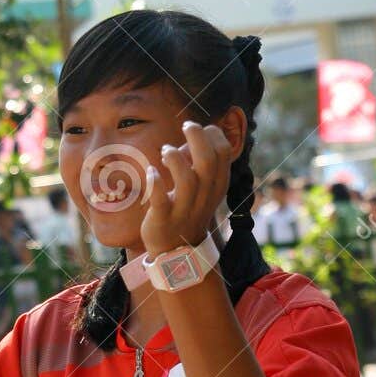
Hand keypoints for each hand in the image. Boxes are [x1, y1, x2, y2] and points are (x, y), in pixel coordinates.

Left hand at [141, 120, 230, 259]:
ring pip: (187, 180)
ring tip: (166, 150)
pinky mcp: (164, 219)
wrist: (177, 251)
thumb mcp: (204, 188)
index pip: (223, 153)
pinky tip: (151, 171)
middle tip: (186, 125)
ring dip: (175, 159)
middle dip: (197, 138)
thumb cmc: (188, 210)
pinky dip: (155, 184)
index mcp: (216, 185)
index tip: (201, 129)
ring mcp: (184, 208)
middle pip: (207, 161)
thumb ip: (201, 162)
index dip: (213, 135)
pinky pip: (161, 200)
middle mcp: (204, 196)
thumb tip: (195, 133)